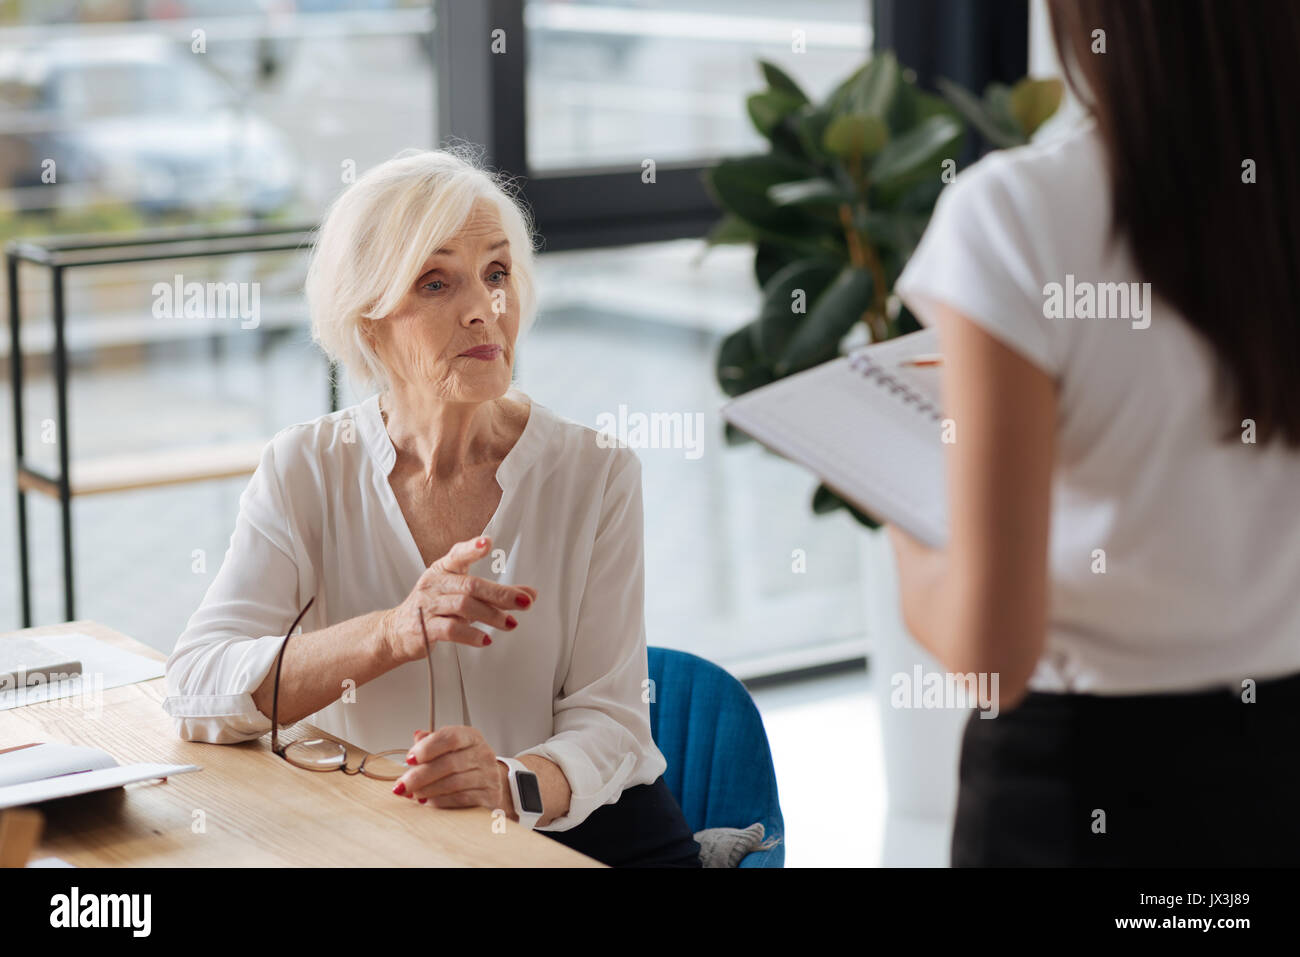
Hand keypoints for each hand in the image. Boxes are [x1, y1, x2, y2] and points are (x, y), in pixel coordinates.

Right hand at [379, 535, 536, 664]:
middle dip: (500, 594)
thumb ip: (495, 594)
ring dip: (491, 615)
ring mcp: (429, 606)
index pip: (457, 555)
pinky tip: (485, 639)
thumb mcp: (463, 595)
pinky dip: (471, 635)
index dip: (472, 548)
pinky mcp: (424, 629)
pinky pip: (450, 630)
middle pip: (470, 585)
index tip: (487, 542)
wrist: (397, 631)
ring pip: (463, 606)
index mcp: (443, 570)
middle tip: (524, 601)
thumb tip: (529, 594)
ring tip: (510, 623)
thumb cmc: (435, 607)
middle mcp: (435, 584)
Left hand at [394, 726, 510, 814]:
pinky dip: (440, 801)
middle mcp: (483, 753)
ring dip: (428, 790)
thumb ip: (431, 742)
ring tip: (412, 794)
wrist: (487, 783)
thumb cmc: (463, 764)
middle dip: (421, 776)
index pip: (450, 737)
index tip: (409, 759)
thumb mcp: (448, 748)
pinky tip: (428, 801)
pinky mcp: (489, 795)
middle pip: (449, 763)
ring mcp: (489, 775)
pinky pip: (461, 799)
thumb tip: (418, 737)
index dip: (428, 748)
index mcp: (471, 737)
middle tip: (402, 785)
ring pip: (454, 783)